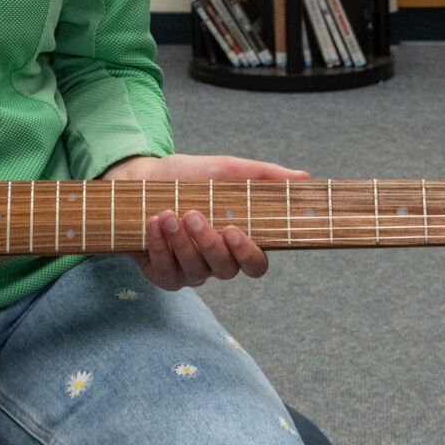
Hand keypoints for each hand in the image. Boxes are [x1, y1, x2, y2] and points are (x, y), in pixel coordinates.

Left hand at [100, 153, 309, 290]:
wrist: (139, 179)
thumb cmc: (186, 176)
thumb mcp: (223, 169)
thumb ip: (261, 176)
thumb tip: (304, 177)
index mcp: (237, 241)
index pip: (256, 264)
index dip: (248, 254)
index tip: (233, 230)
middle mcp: (217, 262)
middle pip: (226, 270)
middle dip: (207, 243)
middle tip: (192, 215)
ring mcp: (191, 272)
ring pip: (196, 272)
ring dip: (180, 242)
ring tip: (166, 214)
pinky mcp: (164, 275)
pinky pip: (167, 273)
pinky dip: (159, 248)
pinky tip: (153, 224)